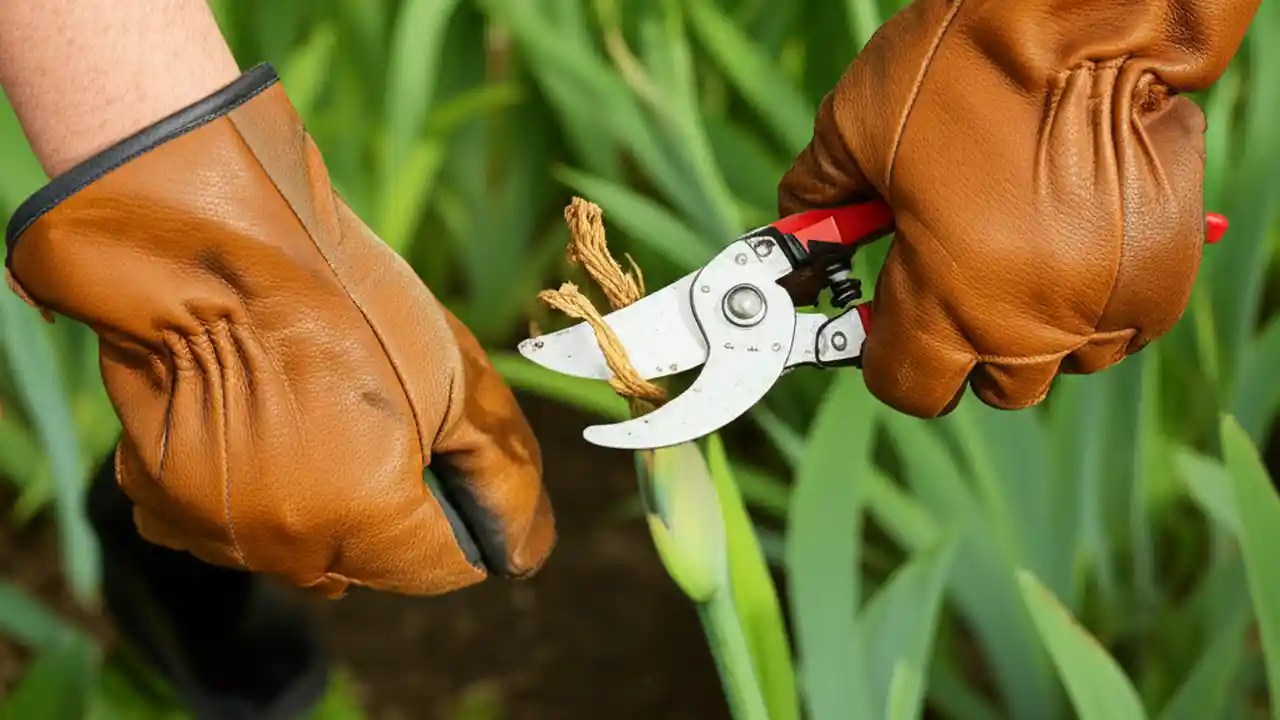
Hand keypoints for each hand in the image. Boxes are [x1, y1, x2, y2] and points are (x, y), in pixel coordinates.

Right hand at [4, 65, 554, 597]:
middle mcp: (280, 549)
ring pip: (300, 542)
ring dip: (321, 498)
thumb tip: (520, 550)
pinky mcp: (155, 498)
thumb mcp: (455, 376)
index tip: (448, 440)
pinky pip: (228, 520)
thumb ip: (501, 478)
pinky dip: (253, 487)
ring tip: (309, 400)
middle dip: (394, 502)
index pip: (447, 563)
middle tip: (377, 406)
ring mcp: (209, 529)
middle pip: (373, 559)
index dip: (463, 505)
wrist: (196, 233)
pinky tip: (252, 417)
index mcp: (361, 522)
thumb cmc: (336, 292)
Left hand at [779, 0, 1258, 417]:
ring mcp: (1108, 305)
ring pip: (1067, 361)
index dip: (883, 353)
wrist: (1087, 12)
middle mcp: (1035, 325)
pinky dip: (1097, 299)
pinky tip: (1071, 239)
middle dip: (964, 346)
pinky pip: (1126, 325)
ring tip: (1016, 251)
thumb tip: (799, 225)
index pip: (909, 387)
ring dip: (1037, 327)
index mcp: (949, 306)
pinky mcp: (1165, 273)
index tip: (883, 315)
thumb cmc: (964, 66)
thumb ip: (815, 197)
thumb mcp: (855, 127)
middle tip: (950, 281)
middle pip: (994, 388)